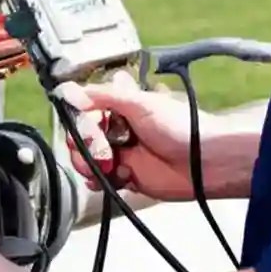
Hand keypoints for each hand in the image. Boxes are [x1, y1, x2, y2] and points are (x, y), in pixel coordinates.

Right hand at [58, 70, 200, 200]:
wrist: (203, 164)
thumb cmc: (178, 127)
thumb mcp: (139, 103)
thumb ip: (102, 96)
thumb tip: (67, 90)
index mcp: (119, 105)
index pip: (83, 110)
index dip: (80, 120)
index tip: (86, 127)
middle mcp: (116, 128)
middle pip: (79, 136)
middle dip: (84, 145)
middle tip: (101, 151)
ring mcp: (119, 153)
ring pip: (85, 159)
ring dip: (89, 164)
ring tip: (108, 167)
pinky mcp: (124, 176)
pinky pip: (98, 179)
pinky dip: (99, 181)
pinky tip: (114, 178)